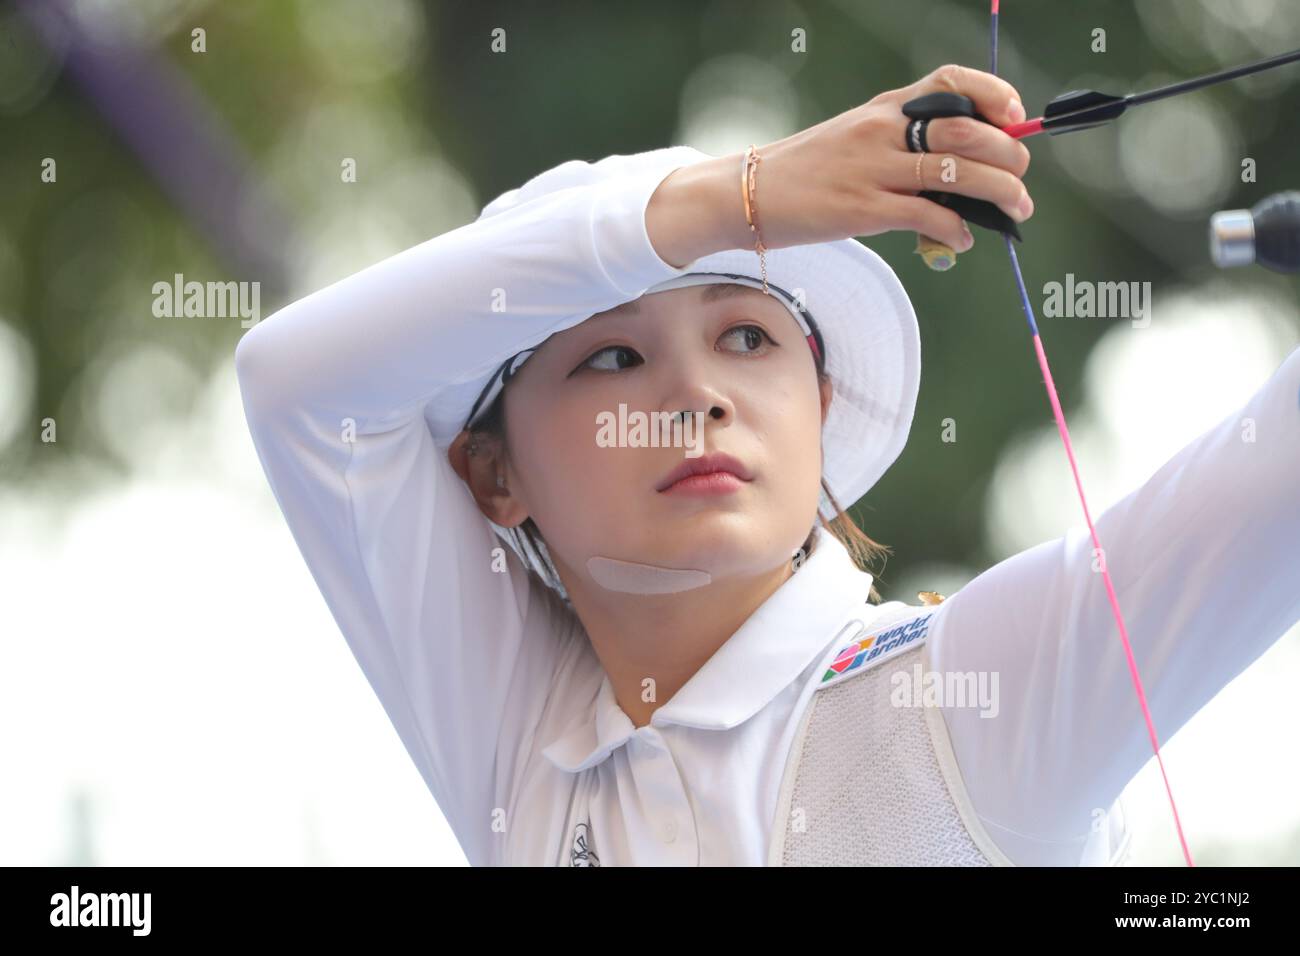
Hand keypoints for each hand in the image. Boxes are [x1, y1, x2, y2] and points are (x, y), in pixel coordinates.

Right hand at [737, 64, 1033, 253]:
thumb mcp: (854, 139)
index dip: (994, 95)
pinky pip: (925, 216)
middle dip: (1008, 154)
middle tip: (1021, 177)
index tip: (1015, 118)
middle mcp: (882, 132)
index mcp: (883, 108)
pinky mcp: (861, 210)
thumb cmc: (805, 172)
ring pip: (955, 174)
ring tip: (1015, 208)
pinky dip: (956, 230)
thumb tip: (958, 173)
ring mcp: (872, 170)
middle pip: (966, 131)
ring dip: (998, 193)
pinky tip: (963, 239)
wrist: (747, 193)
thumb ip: (901, 146)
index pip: (951, 82)